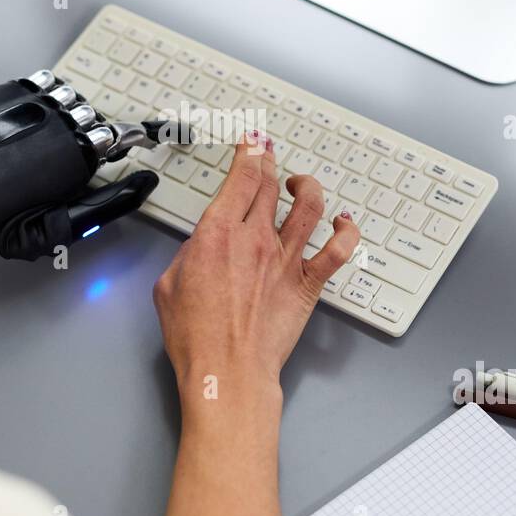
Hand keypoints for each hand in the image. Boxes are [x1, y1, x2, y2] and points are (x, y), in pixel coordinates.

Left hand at [0, 74, 154, 258]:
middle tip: (64, 149)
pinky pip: (44, 81)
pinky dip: (44, 93)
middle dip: (85, 130)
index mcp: (80, 156)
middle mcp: (65, 124)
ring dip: (64, 111)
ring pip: (70, 95)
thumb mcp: (56, 229)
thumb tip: (145, 184)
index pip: (119, 135)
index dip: (122, 139)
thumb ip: (104, 208)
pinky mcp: (14, 90)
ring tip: (45, 131)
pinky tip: (31, 112)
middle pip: (93, 115)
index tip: (123, 143)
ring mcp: (39, 103)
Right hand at [153, 132, 360, 391]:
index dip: (249, 153)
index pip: (242, 177)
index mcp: (218, 233)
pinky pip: (338, 249)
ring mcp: (286, 259)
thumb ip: (188, 256)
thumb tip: (200, 248)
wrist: (227, 371)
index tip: (250, 144)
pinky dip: (346, 230)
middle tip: (266, 152)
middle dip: (268, 160)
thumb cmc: (196, 338)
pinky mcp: (307, 284)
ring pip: (308, 205)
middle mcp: (256, 239)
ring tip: (299, 183)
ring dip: (306, 186)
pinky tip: (344, 222)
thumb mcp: (168, 285)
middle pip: (270, 183)